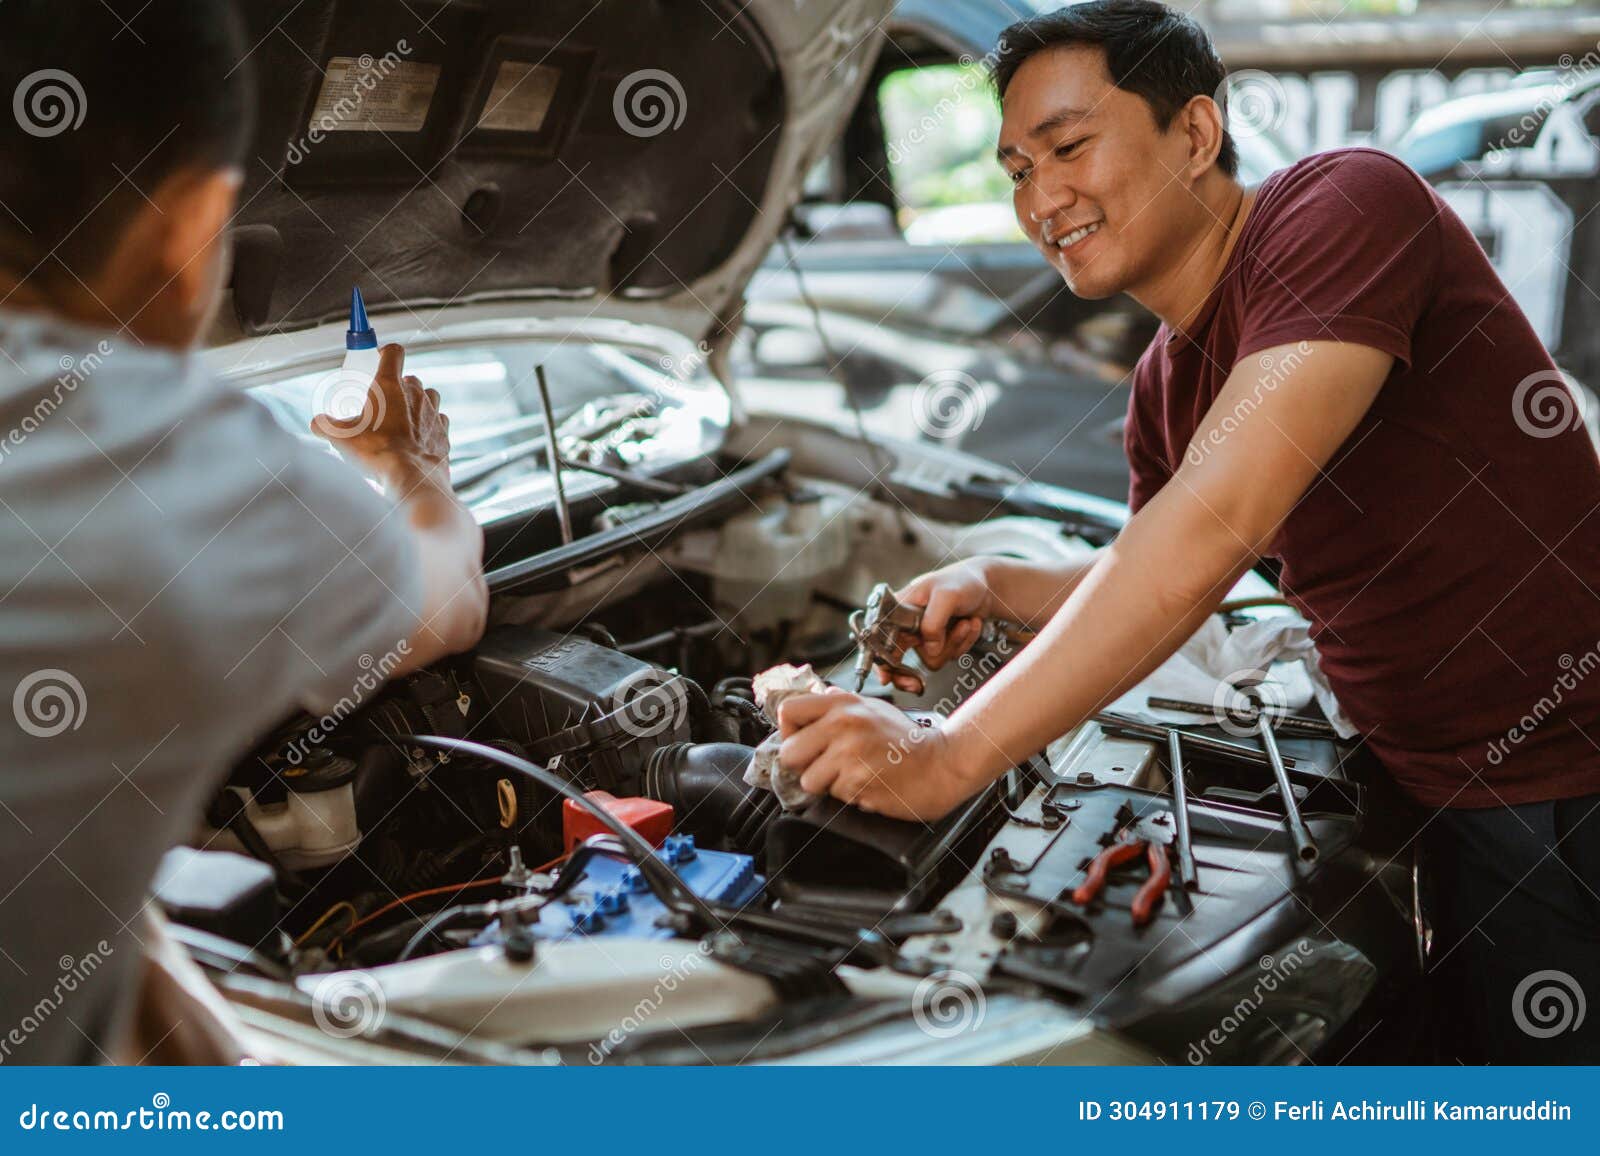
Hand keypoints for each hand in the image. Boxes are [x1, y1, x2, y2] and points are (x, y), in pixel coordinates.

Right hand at [312, 343, 450, 490]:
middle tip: (382, 403)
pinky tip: (418, 435)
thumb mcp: (341, 436)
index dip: (385, 352)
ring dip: (417, 402)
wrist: (411, 477)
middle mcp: (416, 394)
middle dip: (397, 386)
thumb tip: (318, 424)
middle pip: (410, 378)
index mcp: (390, 386)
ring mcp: (433, 413)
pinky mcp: (443, 432)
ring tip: (402, 418)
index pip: (393, 353)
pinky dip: (430, 424)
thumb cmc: (378, 452)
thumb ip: (325, 425)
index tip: (378, 359)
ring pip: (429, 396)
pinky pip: (439, 420)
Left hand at [777, 691, 981, 819]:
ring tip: (854, 775)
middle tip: (826, 766)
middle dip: (803, 766)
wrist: (941, 766)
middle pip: (789, 752)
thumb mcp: (874, 709)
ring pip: (808, 780)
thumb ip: (842, 704)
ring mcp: (849, 753)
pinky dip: (848, 795)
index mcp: (843, 704)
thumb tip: (820, 696)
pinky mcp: (856, 781)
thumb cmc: (909, 742)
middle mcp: (843, 724)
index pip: (788, 711)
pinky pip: (834, 795)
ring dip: (827, 785)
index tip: (801, 741)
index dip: (788, 731)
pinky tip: (868, 784)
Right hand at [879, 559, 993, 690]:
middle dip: (910, 674)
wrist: (987, 585)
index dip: (879, 660)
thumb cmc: (963, 581)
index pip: (879, 637)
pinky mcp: (941, 643)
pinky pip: (949, 656)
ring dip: (953, 643)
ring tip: (965, 622)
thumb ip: (933, 622)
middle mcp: (908, 624)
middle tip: (917, 686)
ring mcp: (925, 636)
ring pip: (931, 659)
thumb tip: (929, 648)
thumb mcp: (946, 595)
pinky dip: (964, 643)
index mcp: (899, 608)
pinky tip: (971, 624)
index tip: (885, 678)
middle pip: (899, 659)